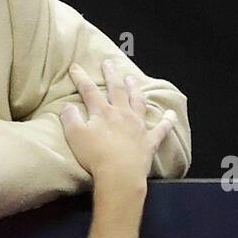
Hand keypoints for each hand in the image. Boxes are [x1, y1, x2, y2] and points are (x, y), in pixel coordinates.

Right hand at [61, 59, 175, 187]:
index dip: (81, 78)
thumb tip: (66, 105)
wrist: (119, 174)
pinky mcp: (149, 140)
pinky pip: (162, 128)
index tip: (75, 67)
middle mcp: (122, 114)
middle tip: (109, 63)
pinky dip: (167, 121)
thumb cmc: (95, 156)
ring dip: (135, 89)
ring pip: (138, 102)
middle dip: (112, 75)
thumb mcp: (75, 136)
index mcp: (103, 112)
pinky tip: (171, 114)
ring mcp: (138, 126)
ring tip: (132, 79)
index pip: (89, 91)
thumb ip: (70, 118)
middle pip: (117, 89)